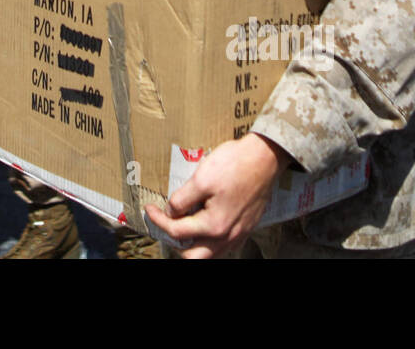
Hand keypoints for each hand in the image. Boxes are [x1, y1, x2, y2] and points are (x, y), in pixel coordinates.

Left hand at [144, 134, 290, 258]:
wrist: (265, 157)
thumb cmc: (235, 165)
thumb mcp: (201, 178)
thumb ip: (182, 199)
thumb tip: (171, 211)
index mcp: (214, 225)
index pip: (176, 231)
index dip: (158, 220)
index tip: (149, 208)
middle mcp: (227, 236)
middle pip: (193, 256)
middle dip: (175, 243)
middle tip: (165, 224)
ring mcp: (238, 234)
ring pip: (210, 254)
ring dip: (193, 245)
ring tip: (182, 227)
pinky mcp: (246, 228)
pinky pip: (224, 246)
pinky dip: (209, 241)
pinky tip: (204, 226)